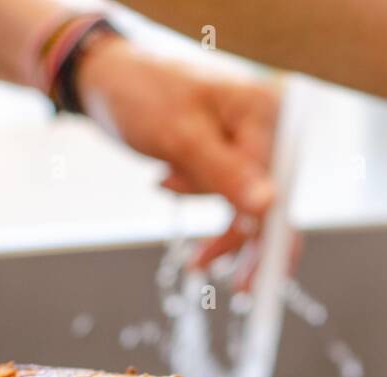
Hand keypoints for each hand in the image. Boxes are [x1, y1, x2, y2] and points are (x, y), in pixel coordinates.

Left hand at [77, 36, 279, 266]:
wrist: (111, 75)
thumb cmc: (142, 95)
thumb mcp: (180, 137)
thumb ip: (225, 174)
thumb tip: (268, 207)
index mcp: (265, 112)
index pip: (275, 188)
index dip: (267, 237)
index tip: (259, 280)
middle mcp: (269, 124)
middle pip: (274, 199)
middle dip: (253, 246)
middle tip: (243, 291)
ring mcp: (254, 137)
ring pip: (254, 202)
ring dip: (224, 229)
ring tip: (196, 257)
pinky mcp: (236, 150)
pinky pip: (235, 192)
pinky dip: (207, 204)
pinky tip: (170, 186)